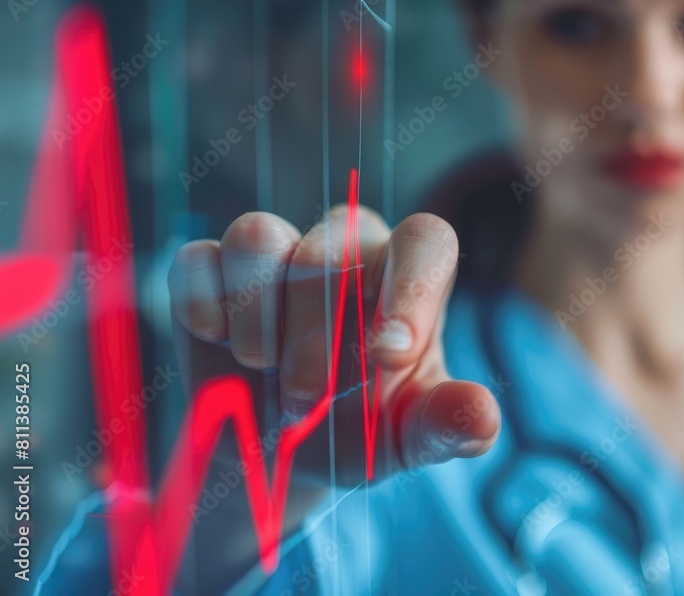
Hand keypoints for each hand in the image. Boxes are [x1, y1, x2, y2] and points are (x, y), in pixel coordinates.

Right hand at [167, 207, 501, 487]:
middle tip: (307, 399)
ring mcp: (274, 255)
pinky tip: (217, 343)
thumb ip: (445, 425)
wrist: (279, 455)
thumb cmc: (360, 432)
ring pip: (258, 235)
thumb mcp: (408, 439)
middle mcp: (344, 252)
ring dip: (255, 312)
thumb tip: (480, 417)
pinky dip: (202, 305)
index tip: (388, 355)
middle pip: (333, 244)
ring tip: (262, 366)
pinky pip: (198, 259)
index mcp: (406, 281)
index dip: (410, 287)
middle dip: (316, 332)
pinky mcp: (209, 271)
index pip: (424, 241)